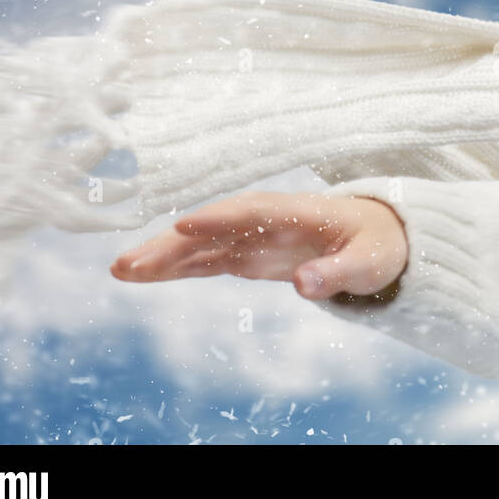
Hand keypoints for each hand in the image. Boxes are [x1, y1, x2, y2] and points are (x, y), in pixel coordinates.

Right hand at [110, 191, 408, 300]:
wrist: (379, 237)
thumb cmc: (378, 244)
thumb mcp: (370, 262)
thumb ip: (338, 273)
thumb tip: (304, 286)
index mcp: (297, 212)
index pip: (251, 212)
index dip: (218, 218)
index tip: (182, 225)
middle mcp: (267, 220)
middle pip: (213, 229)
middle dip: (171, 243)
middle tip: (128, 262)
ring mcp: (254, 237)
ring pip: (200, 245)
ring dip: (161, 257)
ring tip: (120, 271)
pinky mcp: (247, 254)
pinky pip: (205, 261)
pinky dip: (174, 269)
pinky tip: (140, 276)